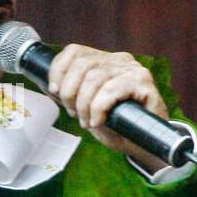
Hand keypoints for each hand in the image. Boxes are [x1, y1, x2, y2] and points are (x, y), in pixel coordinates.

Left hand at [47, 42, 169, 170]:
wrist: (146, 145)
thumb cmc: (118, 127)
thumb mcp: (87, 110)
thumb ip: (72, 96)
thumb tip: (51, 87)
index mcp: (105, 60)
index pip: (74, 51)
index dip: (58, 70)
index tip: (55, 92)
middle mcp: (120, 60)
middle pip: (82, 64)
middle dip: (70, 92)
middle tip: (74, 114)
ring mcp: (133, 69)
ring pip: (94, 77)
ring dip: (84, 104)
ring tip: (87, 121)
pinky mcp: (144, 83)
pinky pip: (112, 89)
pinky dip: (99, 107)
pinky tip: (98, 120)